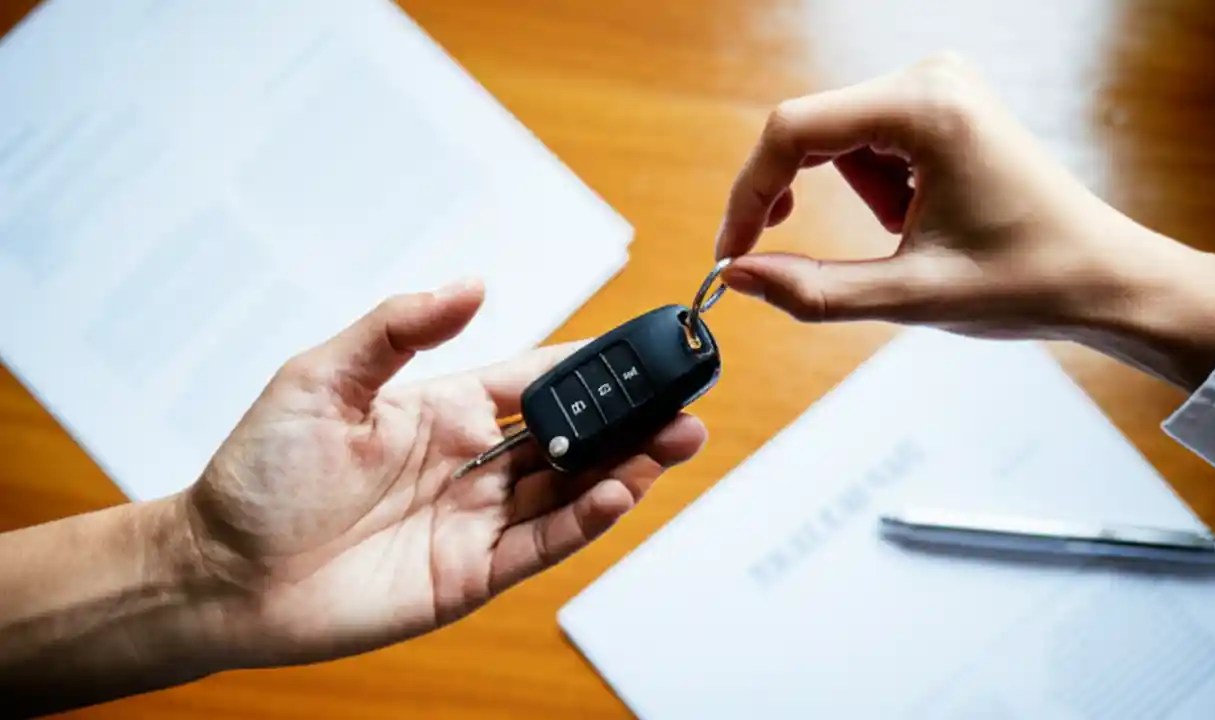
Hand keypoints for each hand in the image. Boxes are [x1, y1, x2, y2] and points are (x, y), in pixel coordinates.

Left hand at [184, 280, 705, 667]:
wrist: (223, 572)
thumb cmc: (261, 473)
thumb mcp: (322, 378)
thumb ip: (399, 328)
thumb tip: (472, 282)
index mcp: (444, 409)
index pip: (537, 381)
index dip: (590, 369)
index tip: (641, 352)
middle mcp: (472, 463)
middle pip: (572, 438)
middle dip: (630, 422)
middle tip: (685, 404)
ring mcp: (475, 520)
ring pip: (571, 491)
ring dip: (627, 469)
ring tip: (677, 443)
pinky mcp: (469, 575)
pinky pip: (540, 544)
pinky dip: (584, 522)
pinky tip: (617, 494)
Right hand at [714, 54, 1214, 389]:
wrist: (1105, 278)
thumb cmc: (1029, 281)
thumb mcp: (910, 297)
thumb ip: (813, 291)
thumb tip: (737, 278)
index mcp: (927, 108)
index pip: (793, 130)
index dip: (748, 194)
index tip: (732, 254)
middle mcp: (931, 77)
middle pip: (810, 130)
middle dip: (799, 201)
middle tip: (794, 259)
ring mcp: (939, 86)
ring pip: (839, 142)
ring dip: (859, 201)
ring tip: (914, 237)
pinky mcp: (943, 105)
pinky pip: (870, 143)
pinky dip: (878, 192)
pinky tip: (922, 220)